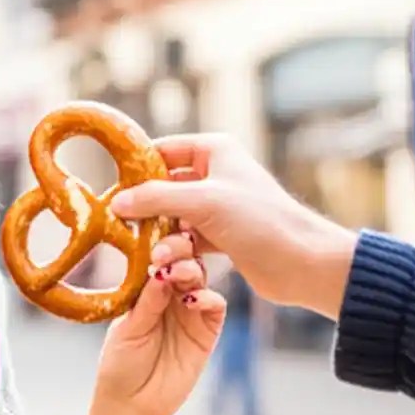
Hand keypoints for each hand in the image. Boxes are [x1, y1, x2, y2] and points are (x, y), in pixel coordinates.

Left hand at [84, 253, 225, 414]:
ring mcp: (190, 310)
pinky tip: (193, 299)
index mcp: (147, 287)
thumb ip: (146, 302)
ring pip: (200, 278)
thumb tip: (159, 271)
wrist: (132, 403)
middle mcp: (170, 293)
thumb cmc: (121, 362)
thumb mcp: (128, 329)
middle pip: (182, 260)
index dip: (159, 244)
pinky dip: (207, 298)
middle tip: (169, 252)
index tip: (154, 236)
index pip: (158, 256)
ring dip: (191, 271)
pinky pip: (214, 306)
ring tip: (177, 273)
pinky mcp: (206, 330)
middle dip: (178, 251)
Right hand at [111, 133, 358, 319]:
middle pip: (164, 186)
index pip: (162, 151)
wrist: (303, 262)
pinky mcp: (221, 236)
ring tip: (155, 255)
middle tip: (125, 228)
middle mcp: (215, 174)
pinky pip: (186, 238)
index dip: (136, 168)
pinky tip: (166, 263)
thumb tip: (117, 202)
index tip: (112, 189)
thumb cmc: (260, 220)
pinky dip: (176, 249)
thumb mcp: (202, 202)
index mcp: (214, 151)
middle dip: (147, 209)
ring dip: (162, 235)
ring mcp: (218, 206)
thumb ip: (156, 199)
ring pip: (173, 216)